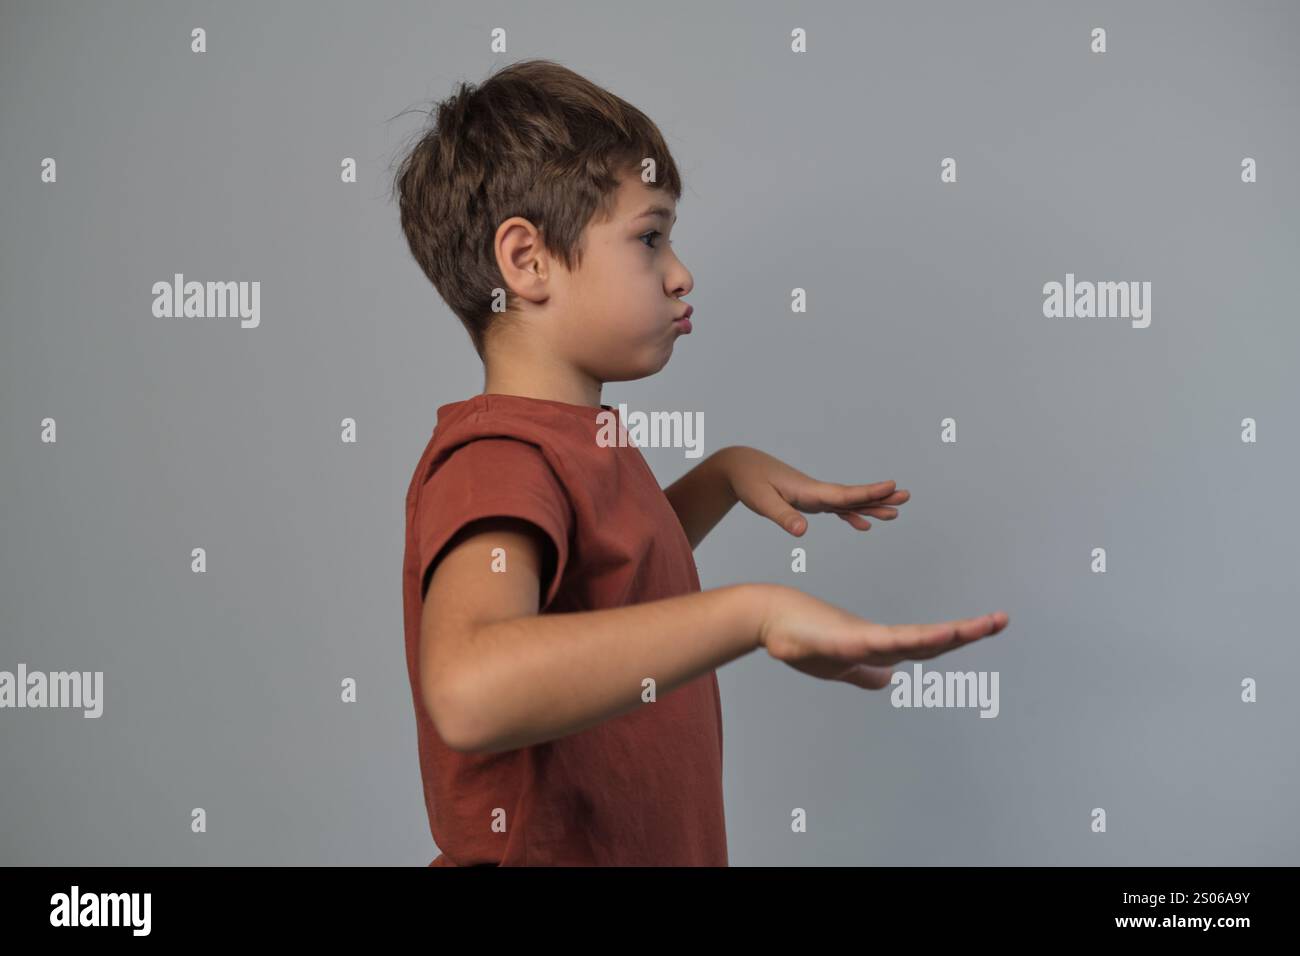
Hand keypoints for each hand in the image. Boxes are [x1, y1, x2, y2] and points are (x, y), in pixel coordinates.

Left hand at [720, 446, 908, 534]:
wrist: (741, 467)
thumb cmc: (750, 482)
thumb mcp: (762, 501)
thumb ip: (783, 517)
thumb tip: (803, 533)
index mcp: (809, 491)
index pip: (844, 494)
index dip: (868, 492)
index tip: (891, 486)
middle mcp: (816, 492)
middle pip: (853, 496)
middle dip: (879, 497)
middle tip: (906, 496)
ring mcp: (814, 496)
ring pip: (848, 502)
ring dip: (871, 506)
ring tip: (895, 512)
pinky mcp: (808, 501)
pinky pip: (836, 508)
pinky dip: (851, 515)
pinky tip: (863, 524)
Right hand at [756, 585, 1008, 688]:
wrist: (770, 619)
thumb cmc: (800, 638)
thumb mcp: (840, 667)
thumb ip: (866, 672)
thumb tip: (891, 679)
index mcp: (881, 646)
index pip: (928, 645)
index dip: (958, 637)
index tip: (990, 624)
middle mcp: (880, 639)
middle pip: (931, 640)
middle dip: (967, 631)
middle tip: (1002, 620)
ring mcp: (864, 637)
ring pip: (914, 640)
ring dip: (948, 635)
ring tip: (981, 627)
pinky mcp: (847, 639)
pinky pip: (885, 642)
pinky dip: (912, 640)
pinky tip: (932, 636)